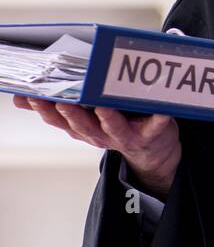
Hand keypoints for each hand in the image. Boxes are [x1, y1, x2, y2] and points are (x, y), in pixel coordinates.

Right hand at [12, 96, 180, 198]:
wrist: (154, 151)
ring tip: (102, 106)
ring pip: (112, 129)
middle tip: (61, 101)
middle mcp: (101, 135)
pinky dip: (159, 117)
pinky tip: (161, 109)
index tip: (33, 95)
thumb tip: (20, 97)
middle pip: (82, 126)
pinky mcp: (151, 134)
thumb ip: (58, 106)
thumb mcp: (85, 119)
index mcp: (84, 128)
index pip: (58, 120)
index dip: (44, 110)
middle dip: (70, 114)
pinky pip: (155, 125)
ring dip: (106, 118)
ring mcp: (125, 137)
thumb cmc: (118, 124)